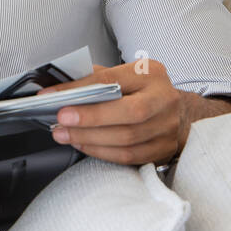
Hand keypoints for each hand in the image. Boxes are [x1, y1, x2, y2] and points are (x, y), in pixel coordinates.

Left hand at [37, 60, 189, 166]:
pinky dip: (102, 152)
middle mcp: (164, 99)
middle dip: (90, 117)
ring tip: (65, 134)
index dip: (80, 88)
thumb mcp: (126, 74)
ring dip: (90, 138)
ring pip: (127, 138)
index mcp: (151, 74)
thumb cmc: (143, 91)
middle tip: (61, 119)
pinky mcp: (164, 148)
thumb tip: (64, 88)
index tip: (53, 94)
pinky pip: (129, 156)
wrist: (177, 112)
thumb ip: (99, 78)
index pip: (112, 79)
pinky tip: (83, 145)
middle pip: (128, 112)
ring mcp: (167, 127)